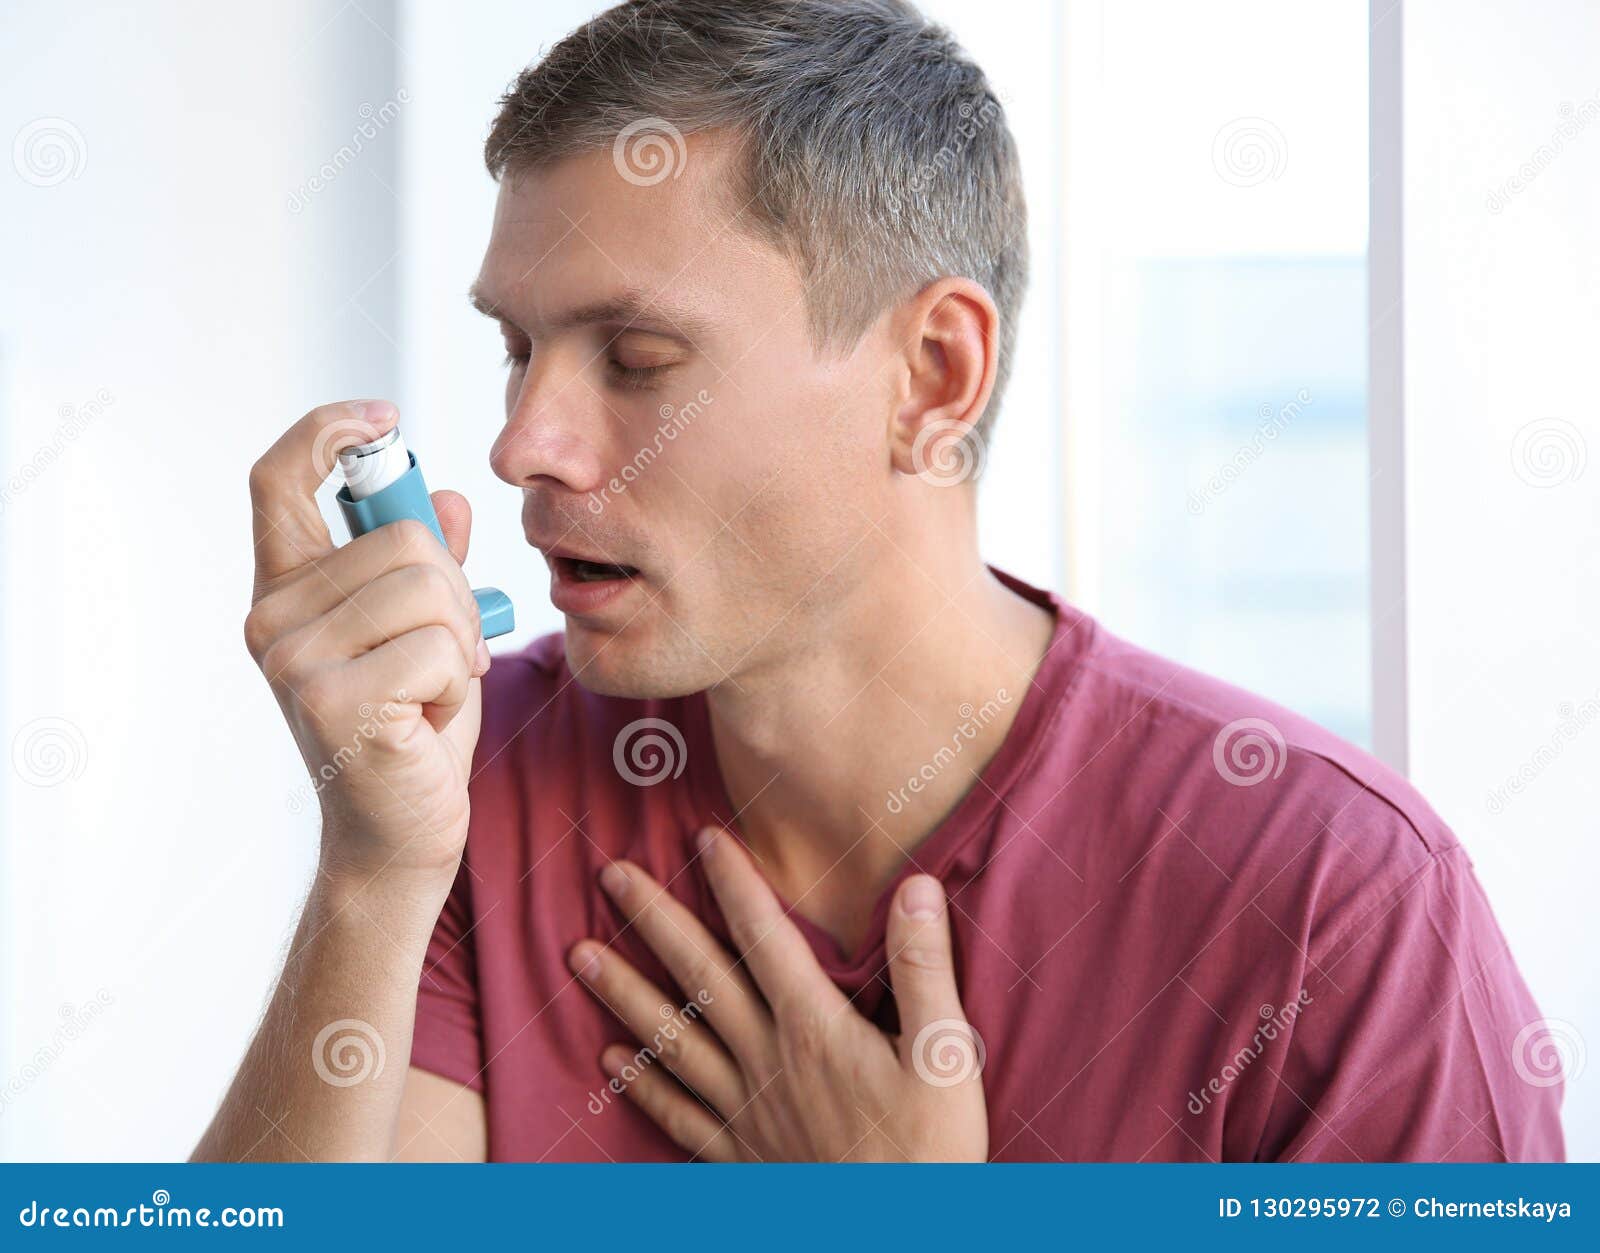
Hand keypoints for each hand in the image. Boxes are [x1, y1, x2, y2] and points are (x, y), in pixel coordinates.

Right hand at [244, 400, 486, 882]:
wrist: (401, 833)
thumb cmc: (413, 732)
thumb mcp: (428, 634)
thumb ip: (430, 567)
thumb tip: (447, 500)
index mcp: (287, 590)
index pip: (277, 480)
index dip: (326, 430)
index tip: (384, 421)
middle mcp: (272, 617)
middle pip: (403, 537)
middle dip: (457, 592)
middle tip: (448, 653)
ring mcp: (294, 659)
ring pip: (430, 587)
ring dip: (461, 640)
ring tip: (435, 688)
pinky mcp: (330, 699)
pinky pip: (439, 646)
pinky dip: (456, 682)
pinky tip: (426, 721)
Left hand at [568, 827, 987, 1161]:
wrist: (900, 1240)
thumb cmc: (931, 1153)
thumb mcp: (945, 1055)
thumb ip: (924, 968)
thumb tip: (914, 886)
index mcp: (814, 1028)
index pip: (765, 937)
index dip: (735, 883)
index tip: (704, 836)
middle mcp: (767, 1060)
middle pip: (700, 977)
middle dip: (655, 921)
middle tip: (611, 874)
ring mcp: (746, 1110)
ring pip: (672, 1039)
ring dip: (624, 993)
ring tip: (579, 954)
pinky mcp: (739, 1155)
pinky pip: (677, 1113)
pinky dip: (642, 1084)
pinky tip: (610, 1059)